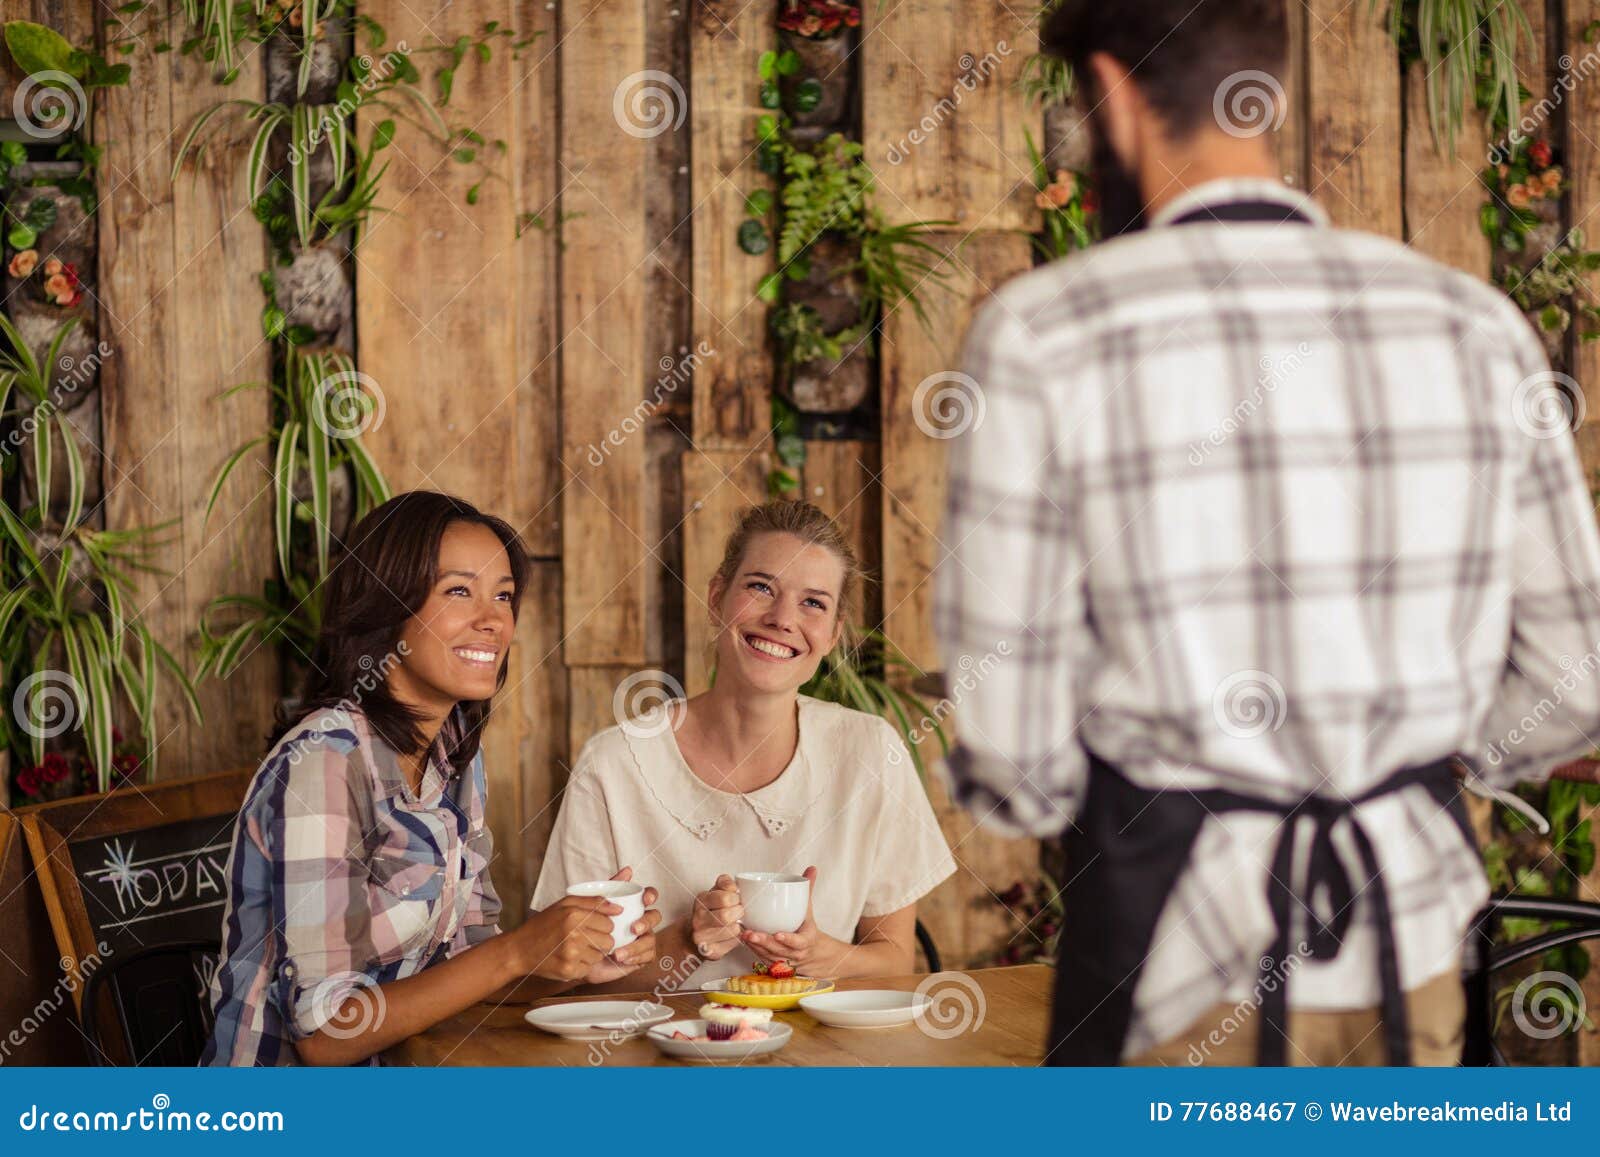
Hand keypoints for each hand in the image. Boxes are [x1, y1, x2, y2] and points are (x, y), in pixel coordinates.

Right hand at [512, 892, 617, 982]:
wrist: (520, 949)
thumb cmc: (543, 925)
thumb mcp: (565, 904)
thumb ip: (593, 901)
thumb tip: (618, 908)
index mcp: (574, 915)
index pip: (609, 923)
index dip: (602, 925)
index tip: (592, 926)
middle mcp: (574, 935)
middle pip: (609, 941)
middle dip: (600, 940)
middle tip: (584, 938)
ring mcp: (571, 955)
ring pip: (600, 956)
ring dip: (592, 953)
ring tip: (575, 947)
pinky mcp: (569, 971)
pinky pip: (589, 968)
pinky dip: (582, 965)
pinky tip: (569, 958)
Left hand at [583, 866, 663, 984]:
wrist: (580, 955)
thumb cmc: (591, 928)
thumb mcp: (597, 906)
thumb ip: (612, 887)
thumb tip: (628, 869)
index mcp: (633, 906)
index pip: (649, 896)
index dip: (651, 895)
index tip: (645, 899)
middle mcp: (641, 921)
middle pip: (655, 916)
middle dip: (647, 921)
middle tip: (634, 928)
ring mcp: (642, 939)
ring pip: (651, 939)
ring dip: (637, 945)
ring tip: (619, 952)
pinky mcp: (641, 957)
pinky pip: (648, 956)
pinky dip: (635, 957)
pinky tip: (622, 958)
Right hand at [688, 873, 743, 961]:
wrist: (696, 934)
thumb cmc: (710, 911)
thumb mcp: (715, 892)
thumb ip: (725, 884)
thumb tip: (733, 885)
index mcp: (701, 901)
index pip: (725, 898)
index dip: (735, 898)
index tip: (735, 899)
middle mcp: (698, 919)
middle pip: (727, 916)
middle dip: (738, 912)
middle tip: (738, 912)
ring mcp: (701, 937)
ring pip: (732, 930)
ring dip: (738, 925)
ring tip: (734, 923)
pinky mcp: (710, 951)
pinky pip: (733, 943)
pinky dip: (736, 938)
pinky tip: (731, 934)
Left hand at [741, 866, 838, 974]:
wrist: (812, 953)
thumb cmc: (806, 927)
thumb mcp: (809, 909)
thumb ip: (809, 889)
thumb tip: (812, 868)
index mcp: (806, 941)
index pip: (798, 943)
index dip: (788, 940)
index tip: (778, 934)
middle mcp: (795, 954)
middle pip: (779, 950)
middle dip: (764, 943)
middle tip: (750, 933)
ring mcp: (784, 961)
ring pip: (769, 956)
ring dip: (755, 947)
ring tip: (744, 935)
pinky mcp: (774, 964)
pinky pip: (763, 959)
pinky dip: (753, 950)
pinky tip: (744, 940)